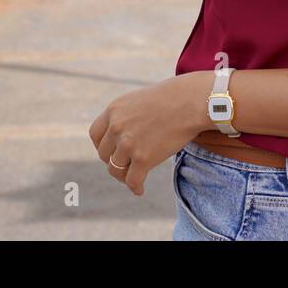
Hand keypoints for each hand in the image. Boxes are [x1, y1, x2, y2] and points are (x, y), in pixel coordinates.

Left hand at [89, 71, 211, 195]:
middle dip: (115, 161)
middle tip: (127, 166)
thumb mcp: (140, 100)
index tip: (113, 151)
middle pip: (104, 154)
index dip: (103, 146)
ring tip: (134, 178)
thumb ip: (127, 116)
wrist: (192, 102)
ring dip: (124, 176)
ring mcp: (129, 143)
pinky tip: (140, 189)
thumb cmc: (173, 98)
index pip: (95, 134)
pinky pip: (132, 181)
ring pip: (116, 170)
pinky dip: (135, 187)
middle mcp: (117, 127)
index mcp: (114, 110)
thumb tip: (124, 138)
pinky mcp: (143, 158)